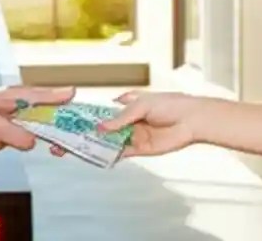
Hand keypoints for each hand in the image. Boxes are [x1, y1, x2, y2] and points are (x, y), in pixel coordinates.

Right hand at [50, 90, 203, 159]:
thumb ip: (120, 119)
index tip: (72, 119)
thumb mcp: (141, 106)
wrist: (191, 121)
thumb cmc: (169, 105)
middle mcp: (127, 120)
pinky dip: (110, 155)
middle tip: (69, 137)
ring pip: (110, 141)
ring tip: (77, 148)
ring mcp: (132, 135)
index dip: (89, 115)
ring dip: (96, 145)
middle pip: (103, 128)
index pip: (103, 110)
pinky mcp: (140, 148)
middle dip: (88, 132)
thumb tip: (100, 128)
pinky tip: (97, 156)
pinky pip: (121, 153)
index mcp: (126, 104)